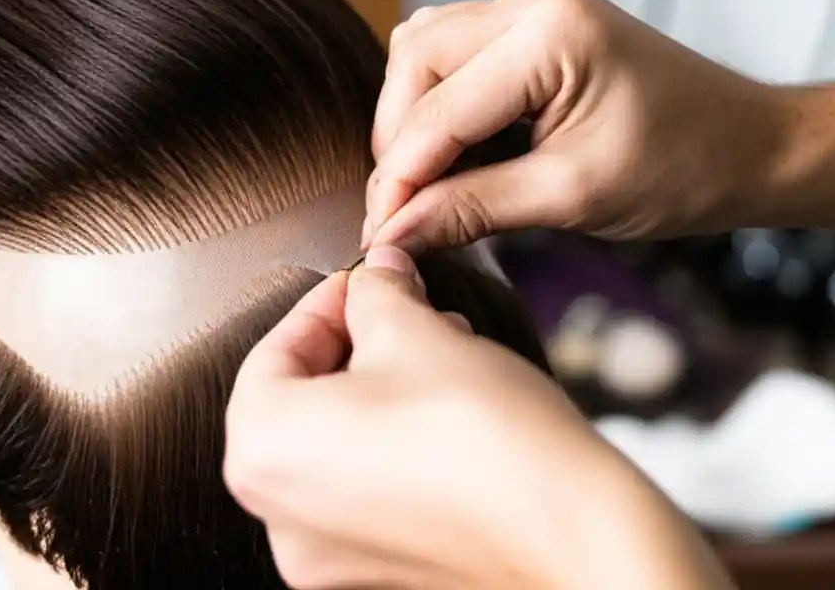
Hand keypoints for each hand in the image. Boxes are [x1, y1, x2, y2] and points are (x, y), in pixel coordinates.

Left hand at [224, 246, 729, 588]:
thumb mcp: (417, 333)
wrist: (573, 534)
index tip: (365, 281)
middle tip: (404, 311)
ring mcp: (325, 554)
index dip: (326, 304)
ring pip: (335, 446)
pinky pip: (365, 490)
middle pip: (300, 402)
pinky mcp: (375, 572)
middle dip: (356, 345)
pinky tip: (448, 412)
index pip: (273, 352)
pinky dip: (392, 445)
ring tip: (440, 354)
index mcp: (262, 451)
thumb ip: (378, 294)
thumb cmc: (487, 441)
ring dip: (379, 390)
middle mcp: (279, 515)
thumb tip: (375, 275)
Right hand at [363, 0, 789, 251]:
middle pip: (416, 62)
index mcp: (552, 34)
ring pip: (426, 52)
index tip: (378, 234)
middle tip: (402, 210)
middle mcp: (536, 2)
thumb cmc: (685, 168)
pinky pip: (456, 54)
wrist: (751, 147)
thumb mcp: (572, 198)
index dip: (399, 178)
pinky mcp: (535, 26)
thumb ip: (473, 209)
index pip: (438, 110)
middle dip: (400, 140)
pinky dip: (440, 104)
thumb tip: (395, 234)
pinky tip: (455, 154)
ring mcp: (535, 6)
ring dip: (414, 118)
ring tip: (426, 183)